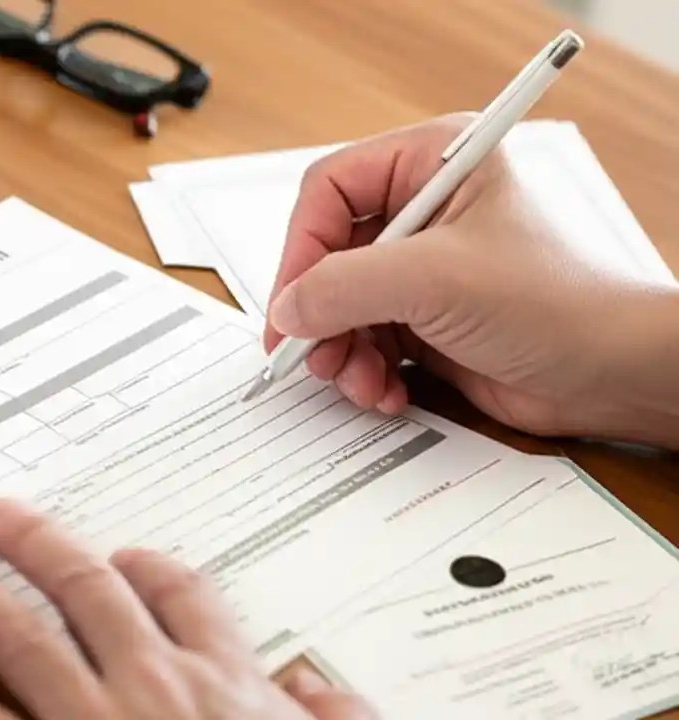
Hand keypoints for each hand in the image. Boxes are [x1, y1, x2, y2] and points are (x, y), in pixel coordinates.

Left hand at [0, 499, 373, 719]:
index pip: (182, 595)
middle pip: (86, 591)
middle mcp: (154, 686)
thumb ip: (335, 717)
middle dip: (37, 546)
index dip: (148, 568)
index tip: (124, 558)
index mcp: (225, 681)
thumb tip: (318, 689)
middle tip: (0, 518)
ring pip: (22, 638)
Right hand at [265, 114, 678, 447]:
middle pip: (328, 253)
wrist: (614, 374)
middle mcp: (423, 210)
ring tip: (360, 381)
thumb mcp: (436, 281)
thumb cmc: (558, 303)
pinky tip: (385, 392)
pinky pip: (364, 339)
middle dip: (319, 312)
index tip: (292, 304)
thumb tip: (285, 309)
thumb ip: (345, 288)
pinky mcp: (426, 318)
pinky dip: (364, 370)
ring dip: (340, 350)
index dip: (302, 247)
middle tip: (313, 354)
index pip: (331, 190)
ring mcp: (423, 268)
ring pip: (340, 304)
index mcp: (433, 164)